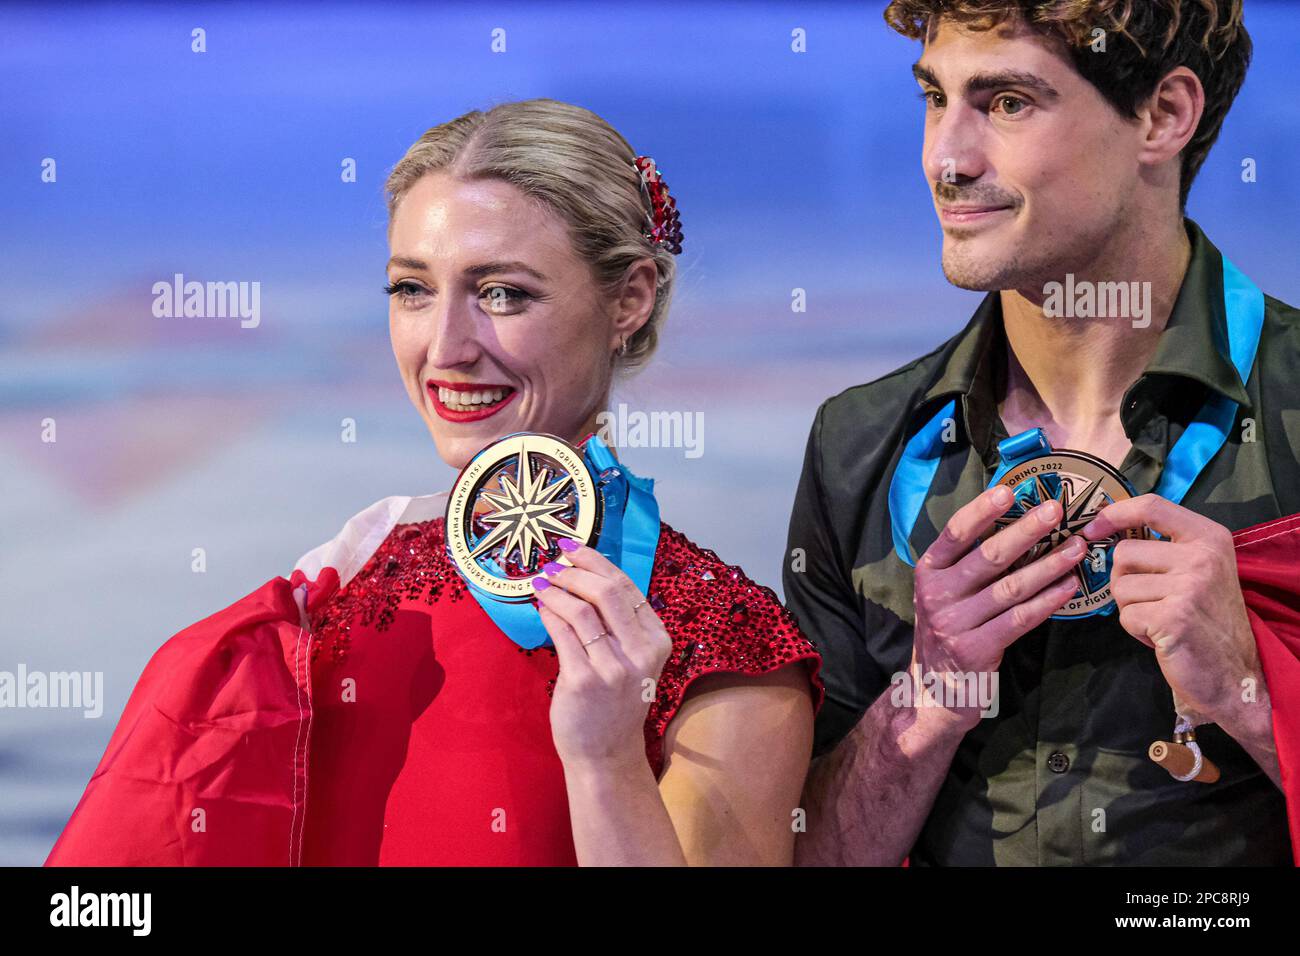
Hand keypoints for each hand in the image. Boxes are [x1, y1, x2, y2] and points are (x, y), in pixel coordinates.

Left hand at [530, 538, 672, 772]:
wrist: (605, 751)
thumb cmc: (615, 700)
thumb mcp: (634, 659)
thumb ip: (621, 623)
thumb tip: (586, 574)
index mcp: (657, 641)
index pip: (627, 587)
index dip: (597, 561)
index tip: (573, 547)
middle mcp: (641, 653)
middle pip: (606, 592)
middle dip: (575, 571)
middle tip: (553, 564)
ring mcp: (613, 668)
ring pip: (581, 611)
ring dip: (556, 590)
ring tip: (541, 583)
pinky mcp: (583, 680)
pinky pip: (562, 633)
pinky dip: (549, 613)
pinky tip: (542, 607)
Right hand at [910, 485, 1086, 731]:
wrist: (934, 691)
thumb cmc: (950, 629)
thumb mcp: (945, 592)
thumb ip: (969, 564)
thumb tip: (1017, 522)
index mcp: (928, 572)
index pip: (955, 533)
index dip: (982, 510)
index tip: (1010, 491)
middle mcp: (937, 595)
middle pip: (988, 556)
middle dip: (1027, 531)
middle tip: (1058, 512)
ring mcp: (954, 623)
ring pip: (1011, 587)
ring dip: (1049, 565)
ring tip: (1078, 548)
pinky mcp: (976, 648)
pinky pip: (1020, 618)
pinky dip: (1048, 600)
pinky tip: (1069, 587)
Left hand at [1081, 495, 1260, 725]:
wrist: (1234, 671)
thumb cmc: (1206, 618)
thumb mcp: (1198, 568)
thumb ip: (1163, 545)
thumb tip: (1103, 527)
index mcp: (1209, 537)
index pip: (1151, 506)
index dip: (1114, 514)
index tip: (1092, 528)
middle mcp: (1201, 558)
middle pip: (1124, 552)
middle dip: (1124, 579)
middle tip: (1151, 600)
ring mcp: (1189, 587)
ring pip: (1120, 586)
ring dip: (1130, 607)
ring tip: (1160, 618)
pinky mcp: (1173, 618)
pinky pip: (1125, 615)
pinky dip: (1135, 629)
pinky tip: (1160, 636)